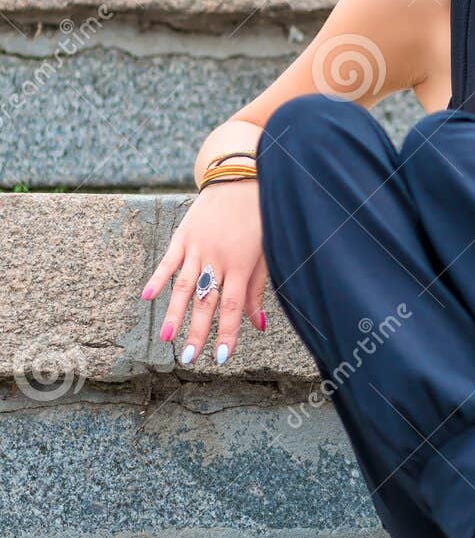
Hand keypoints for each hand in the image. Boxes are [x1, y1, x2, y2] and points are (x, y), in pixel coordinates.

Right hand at [140, 180, 268, 366]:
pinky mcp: (182, 235)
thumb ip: (257, 290)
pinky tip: (146, 297)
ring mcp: (197, 247)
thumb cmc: (259, 220)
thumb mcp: (265, 254)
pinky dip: (157, 278)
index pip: (233, 307)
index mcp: (241, 265)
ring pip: (183, 286)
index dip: (228, 333)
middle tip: (189, 358)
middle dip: (197, 332)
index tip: (222, 357)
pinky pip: (168, 261)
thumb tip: (259, 325)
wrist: (241, 179)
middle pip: (206, 302)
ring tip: (166, 338)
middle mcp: (217, 259)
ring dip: (174, 313)